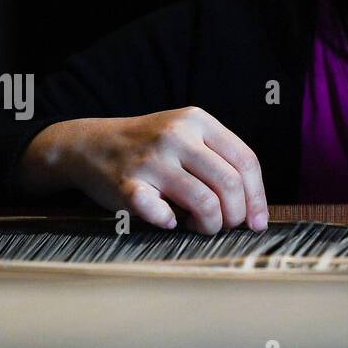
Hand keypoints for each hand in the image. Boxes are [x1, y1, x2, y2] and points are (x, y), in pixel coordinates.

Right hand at [17, 108, 269, 232]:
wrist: (89, 145)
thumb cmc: (150, 148)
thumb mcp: (187, 135)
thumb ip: (220, 161)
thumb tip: (256, 209)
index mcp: (198, 121)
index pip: (246, 161)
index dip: (258, 197)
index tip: (258, 222)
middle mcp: (176, 135)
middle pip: (230, 184)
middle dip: (235, 215)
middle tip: (225, 225)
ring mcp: (151, 159)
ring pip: (205, 202)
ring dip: (210, 225)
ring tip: (201, 226)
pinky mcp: (127, 184)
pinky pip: (162, 214)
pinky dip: (171, 224)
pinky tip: (169, 220)